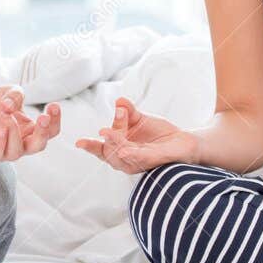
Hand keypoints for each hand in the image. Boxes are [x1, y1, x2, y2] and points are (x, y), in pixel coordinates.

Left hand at [0, 86, 60, 161]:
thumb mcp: (8, 92)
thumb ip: (16, 94)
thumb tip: (10, 106)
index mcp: (30, 130)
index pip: (51, 130)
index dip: (55, 120)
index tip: (53, 105)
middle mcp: (20, 142)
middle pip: (39, 145)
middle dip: (43, 132)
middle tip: (43, 117)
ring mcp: (5, 150)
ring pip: (17, 152)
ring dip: (15, 134)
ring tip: (8, 117)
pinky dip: (2, 142)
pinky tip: (1, 128)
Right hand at [76, 97, 198, 173]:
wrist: (183, 142)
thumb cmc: (158, 134)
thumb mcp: (139, 119)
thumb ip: (128, 111)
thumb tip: (119, 101)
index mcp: (121, 148)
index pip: (103, 149)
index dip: (91, 147)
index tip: (79, 142)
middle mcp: (128, 159)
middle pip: (111, 153)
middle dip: (104, 142)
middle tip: (102, 129)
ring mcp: (141, 161)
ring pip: (124, 156)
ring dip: (116, 144)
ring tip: (108, 132)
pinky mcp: (155, 160)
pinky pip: (142, 159)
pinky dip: (133, 155)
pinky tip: (125, 150)